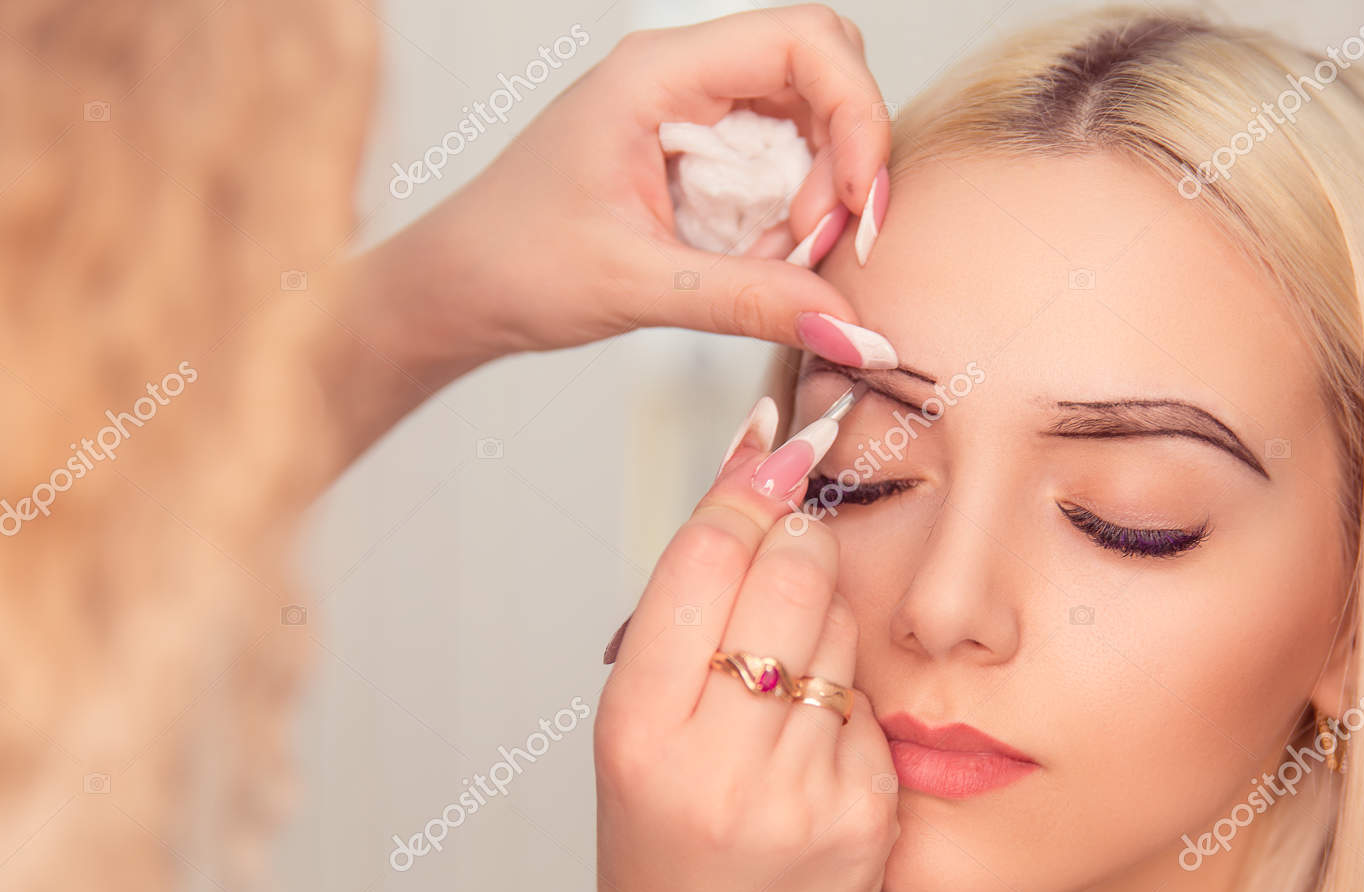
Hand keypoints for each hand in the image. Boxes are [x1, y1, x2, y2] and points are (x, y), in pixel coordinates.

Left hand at [367, 5, 891, 372]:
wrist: (457, 289)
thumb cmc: (512, 264)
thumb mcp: (635, 286)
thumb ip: (747, 301)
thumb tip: (850, 327)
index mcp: (657, 73)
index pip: (805, 43)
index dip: (856, 115)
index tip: (854, 208)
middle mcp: (681, 77)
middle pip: (821, 75)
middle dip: (843, 160)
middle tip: (818, 243)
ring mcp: (691, 114)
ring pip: (807, 125)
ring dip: (816, 198)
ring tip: (773, 263)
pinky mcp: (696, 157)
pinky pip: (777, 170)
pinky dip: (788, 220)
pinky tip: (754, 264)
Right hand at [561, 403, 898, 891]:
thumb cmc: (659, 840)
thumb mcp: (634, 728)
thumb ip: (684, 609)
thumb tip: (751, 461)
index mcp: (636, 729)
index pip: (704, 558)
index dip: (748, 481)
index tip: (780, 429)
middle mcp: (714, 762)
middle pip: (790, 574)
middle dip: (799, 534)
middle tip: (795, 529)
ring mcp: (798, 794)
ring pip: (844, 626)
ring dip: (825, 618)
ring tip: (782, 679)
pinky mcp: (864, 816)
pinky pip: (873, 697)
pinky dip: (849, 695)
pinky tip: (814, 740)